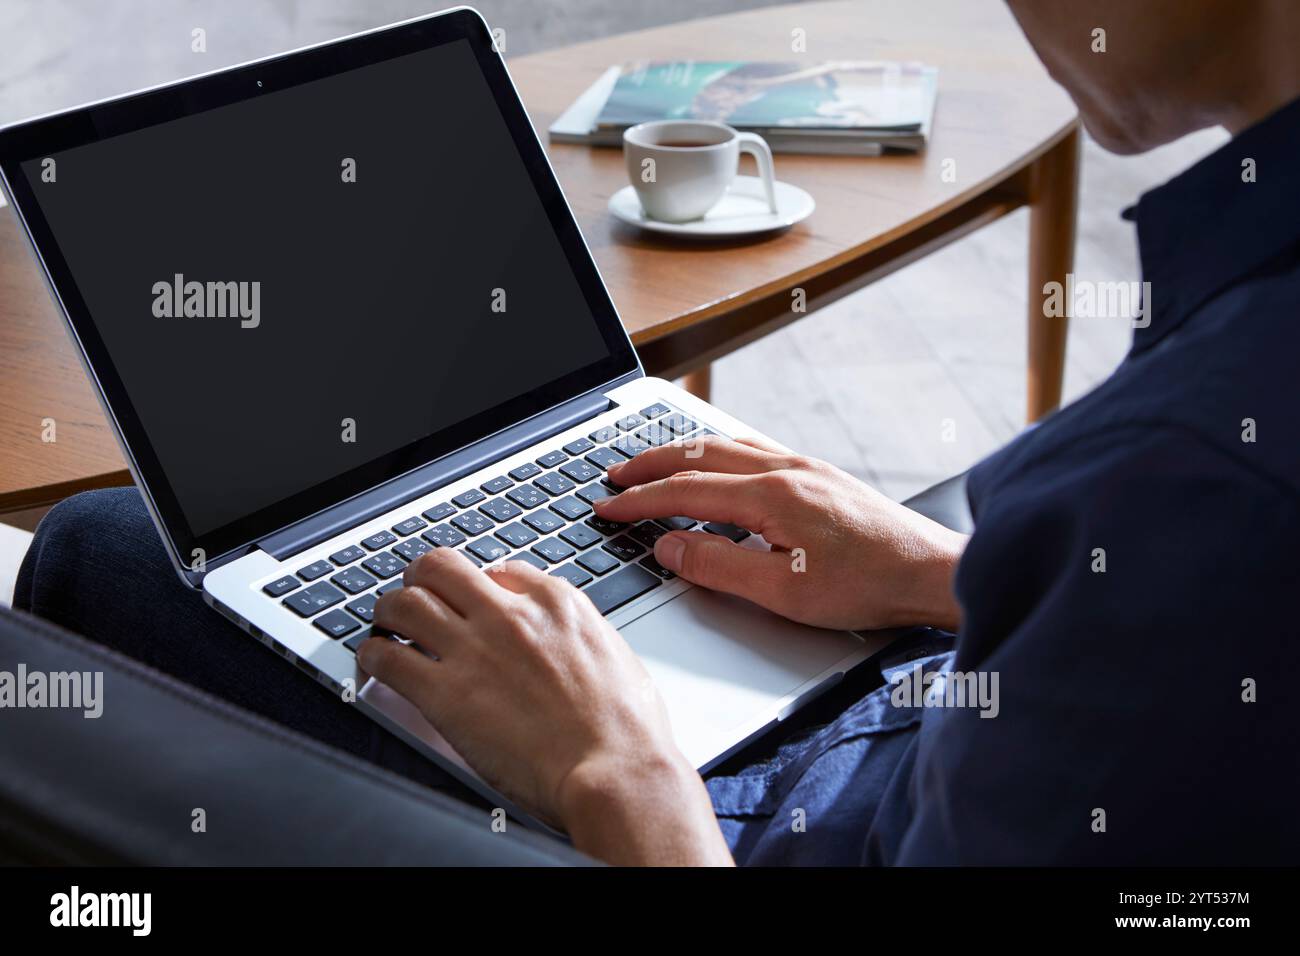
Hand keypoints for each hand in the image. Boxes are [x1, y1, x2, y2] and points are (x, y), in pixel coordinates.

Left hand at [357, 548, 732, 864]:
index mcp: (555, 602)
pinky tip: (375, 663)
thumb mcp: (615, 652)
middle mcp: (509, 615)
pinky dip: (372, 656)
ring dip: (389, 612)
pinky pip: (387, 658)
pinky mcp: (445, 694)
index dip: (477, 584)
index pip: (499, 570)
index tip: (472, 599)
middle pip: (441, 568)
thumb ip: (579, 633)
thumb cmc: (627, 728)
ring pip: (404, 603)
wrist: (616, 769)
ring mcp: (473, 650)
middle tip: (415, 593)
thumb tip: (567, 637)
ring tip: (386, 625)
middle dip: (421, 577)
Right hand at [595, 434, 965, 631]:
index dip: (638, 500)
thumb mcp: (782, 592)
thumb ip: (717, 567)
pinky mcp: (819, 474)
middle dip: (649, 464)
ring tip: (651, 462)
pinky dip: (717, 451)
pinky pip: (754, 448)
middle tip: (613, 474)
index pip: (684, 492)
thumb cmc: (868, 585)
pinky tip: (716, 461)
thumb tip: (668, 547)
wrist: (932, 572)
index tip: (605, 507)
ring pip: (726, 446)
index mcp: (770, 496)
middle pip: (698, 455)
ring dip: (681, 452)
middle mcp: (784, 469)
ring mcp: (804, 466)